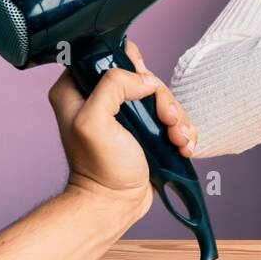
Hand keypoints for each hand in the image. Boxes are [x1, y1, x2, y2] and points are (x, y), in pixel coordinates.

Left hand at [48, 40, 199, 218]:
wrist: (115, 204)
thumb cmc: (100, 168)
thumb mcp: (94, 122)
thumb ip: (113, 87)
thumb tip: (146, 80)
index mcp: (77, 89)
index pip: (110, 55)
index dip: (134, 68)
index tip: (143, 90)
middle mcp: (101, 97)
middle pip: (145, 78)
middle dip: (163, 100)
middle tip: (167, 121)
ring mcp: (126, 113)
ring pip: (162, 97)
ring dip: (177, 118)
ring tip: (178, 140)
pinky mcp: (145, 128)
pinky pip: (172, 117)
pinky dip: (181, 130)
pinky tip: (182, 146)